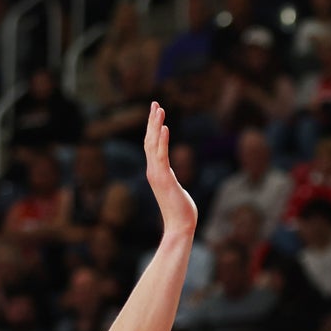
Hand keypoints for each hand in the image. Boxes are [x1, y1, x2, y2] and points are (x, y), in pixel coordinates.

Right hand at [143, 102, 196, 237]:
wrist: (180, 227)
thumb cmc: (181, 212)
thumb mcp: (176, 192)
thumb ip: (172, 183)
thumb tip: (174, 185)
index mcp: (156, 172)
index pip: (151, 146)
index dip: (153, 128)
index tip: (156, 113)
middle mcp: (153, 171)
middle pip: (149, 141)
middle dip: (152, 121)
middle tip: (155, 103)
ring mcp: (157, 174)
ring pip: (153, 144)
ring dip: (155, 125)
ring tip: (159, 109)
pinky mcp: (164, 178)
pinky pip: (161, 155)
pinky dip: (162, 140)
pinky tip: (164, 127)